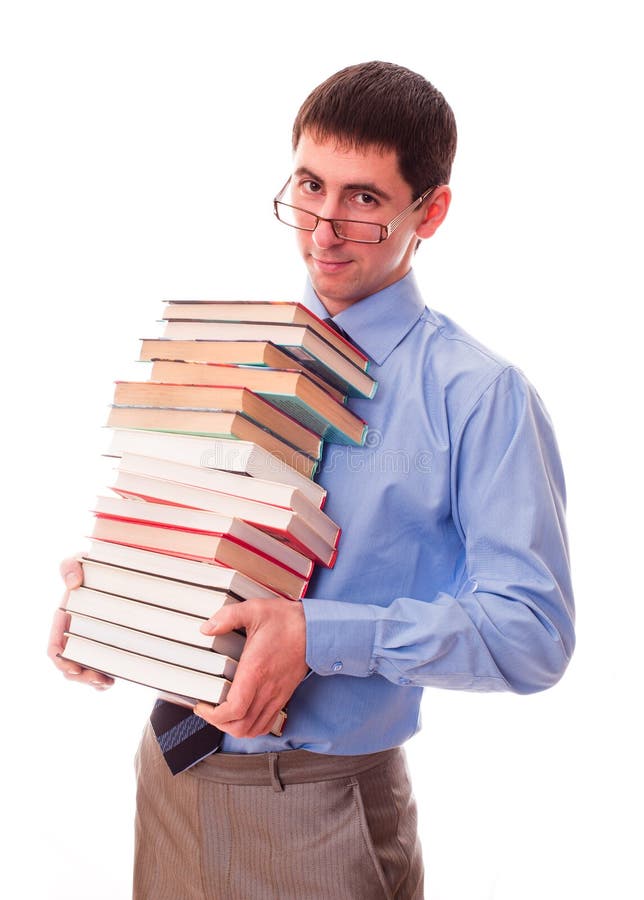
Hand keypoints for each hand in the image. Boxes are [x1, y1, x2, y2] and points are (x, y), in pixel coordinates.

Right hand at [47, 556, 113, 689]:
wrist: (115, 572)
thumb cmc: (92, 567)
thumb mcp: (79, 561)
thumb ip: (69, 566)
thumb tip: (72, 583)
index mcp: (63, 620)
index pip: (54, 647)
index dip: (61, 660)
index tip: (75, 668)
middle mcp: (72, 633)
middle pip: (68, 665)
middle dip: (81, 677)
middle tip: (100, 679)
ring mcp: (86, 641)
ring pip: (82, 671)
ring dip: (91, 682)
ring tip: (107, 682)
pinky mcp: (101, 645)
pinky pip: (96, 669)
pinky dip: (101, 680)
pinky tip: (111, 679)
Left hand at [194, 597, 307, 737]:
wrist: (316, 629)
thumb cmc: (287, 621)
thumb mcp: (255, 610)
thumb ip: (228, 616)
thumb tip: (207, 628)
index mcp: (256, 670)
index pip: (234, 709)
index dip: (213, 715)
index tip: (202, 706)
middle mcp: (267, 688)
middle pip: (241, 726)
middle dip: (219, 724)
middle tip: (208, 710)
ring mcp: (277, 695)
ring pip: (253, 729)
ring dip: (234, 728)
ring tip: (222, 715)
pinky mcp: (283, 696)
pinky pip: (267, 723)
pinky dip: (252, 727)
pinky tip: (243, 715)